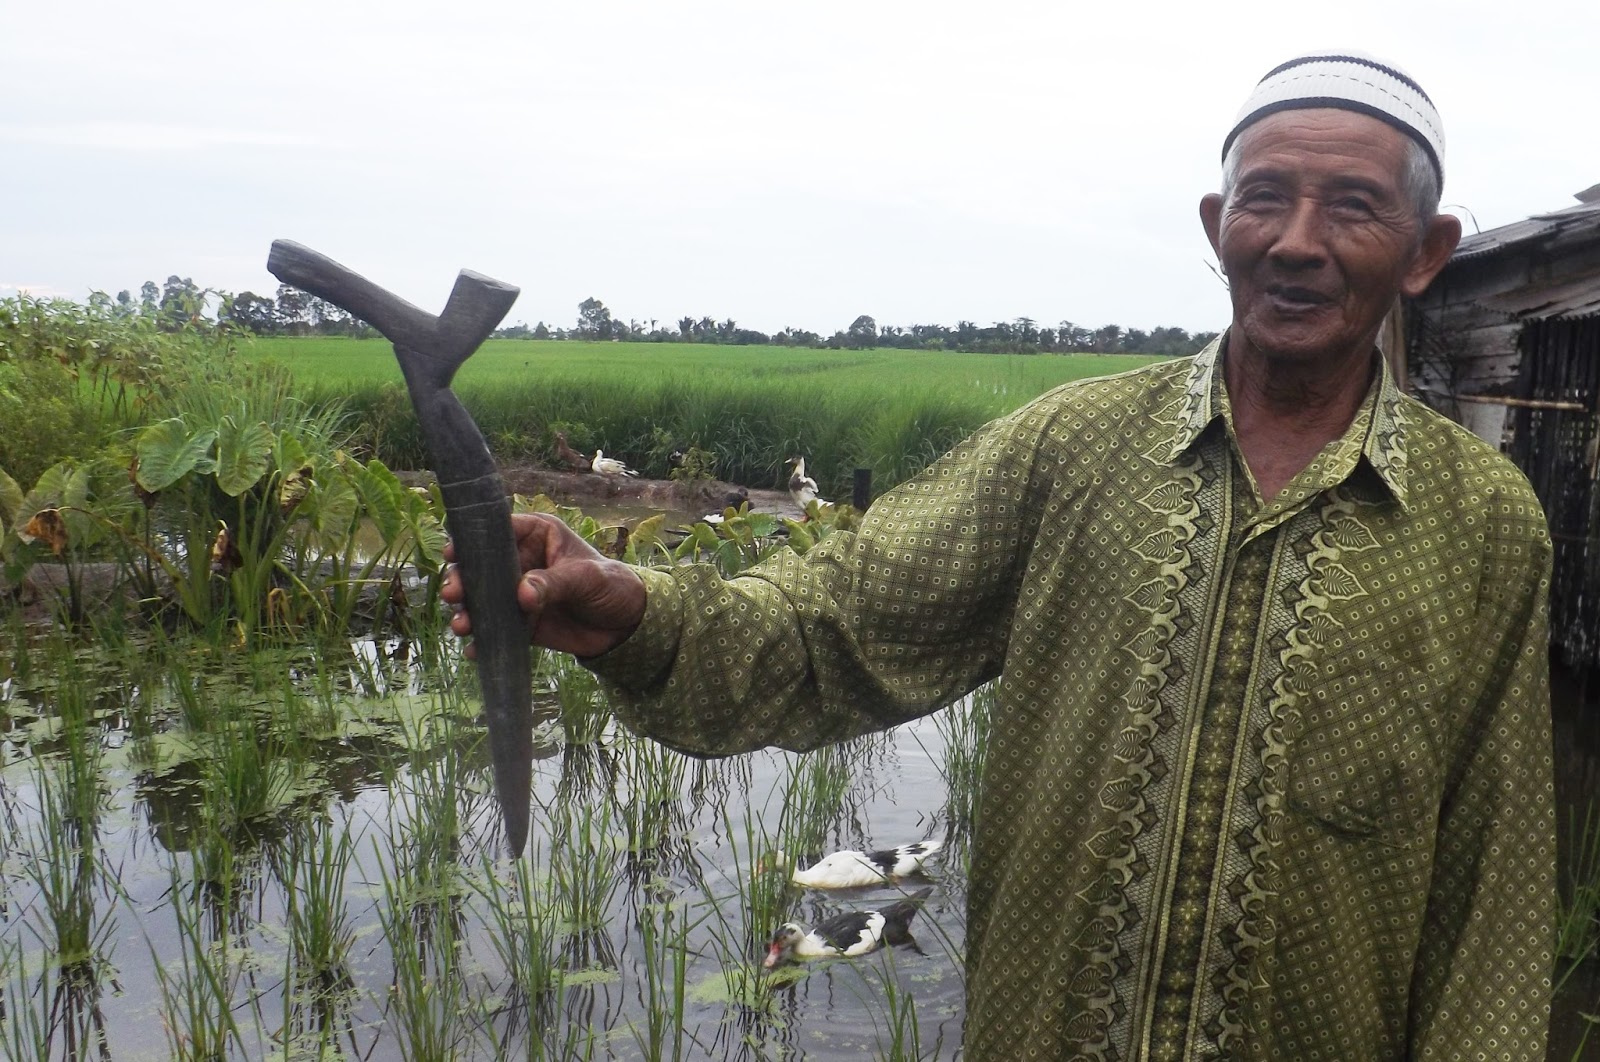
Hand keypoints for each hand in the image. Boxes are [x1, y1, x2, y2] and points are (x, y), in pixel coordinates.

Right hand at [442, 513, 646, 658]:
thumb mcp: (587, 578)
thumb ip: (554, 583)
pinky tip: (474, 650)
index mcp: (537, 535)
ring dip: (467, 612)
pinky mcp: (519, 623)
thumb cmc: (611, 585)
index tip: (454, 552)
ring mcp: (516, 593)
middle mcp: (520, 561)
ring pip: (481, 600)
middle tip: (454, 594)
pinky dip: (483, 640)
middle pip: (480, 567)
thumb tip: (522, 594)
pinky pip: (494, 630)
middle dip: (462, 580)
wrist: (626, 626)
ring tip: (461, 626)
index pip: (499, 531)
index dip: (473, 539)